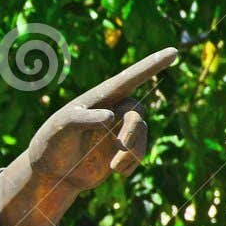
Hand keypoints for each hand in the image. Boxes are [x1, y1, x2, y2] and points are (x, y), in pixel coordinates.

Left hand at [0, 47, 177, 225]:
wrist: (51, 172)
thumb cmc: (51, 144)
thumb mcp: (61, 129)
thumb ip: (83, 119)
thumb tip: (111, 116)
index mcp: (99, 98)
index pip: (128, 79)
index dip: (151, 66)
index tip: (174, 51)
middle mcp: (113, 108)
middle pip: (136, 112)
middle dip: (132, 131)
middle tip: (121, 148)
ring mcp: (118, 128)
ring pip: (141, 133)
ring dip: (132, 151)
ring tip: (114, 167)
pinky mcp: (121, 148)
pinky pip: (138, 151)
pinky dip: (132, 162)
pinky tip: (119, 173)